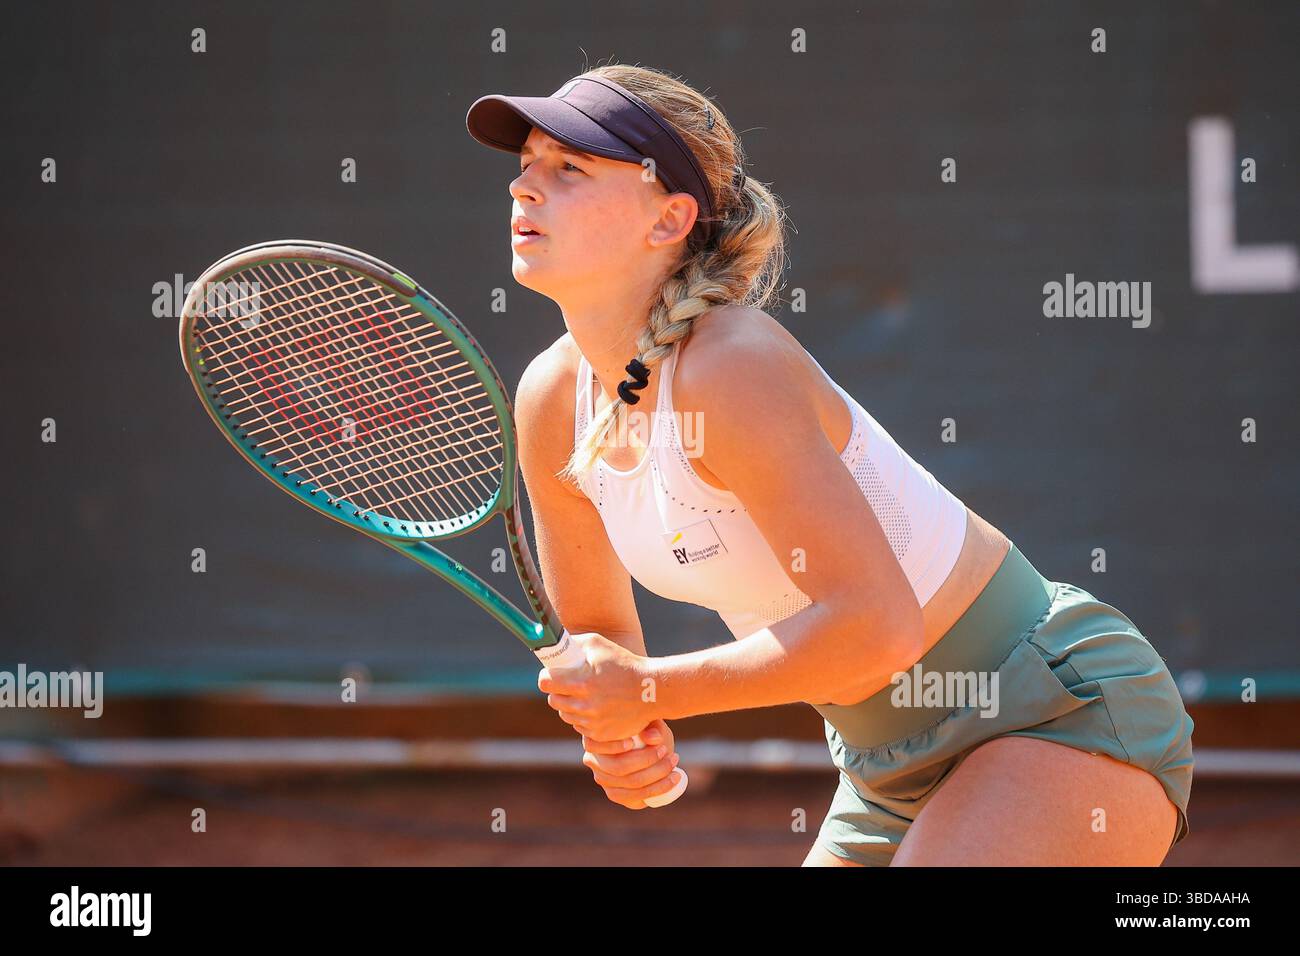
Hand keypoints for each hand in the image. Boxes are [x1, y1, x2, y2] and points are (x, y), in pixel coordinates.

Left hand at [537, 631, 659, 742]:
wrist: (652, 691)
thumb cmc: (624, 664)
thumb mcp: (598, 644)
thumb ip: (573, 644)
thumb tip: (553, 647)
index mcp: (581, 682)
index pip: (545, 683)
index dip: (547, 677)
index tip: (551, 675)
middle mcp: (585, 705)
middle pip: (553, 701)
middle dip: (557, 691)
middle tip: (567, 685)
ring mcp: (593, 722)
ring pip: (566, 715)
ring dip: (570, 706)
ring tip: (584, 696)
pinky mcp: (601, 735)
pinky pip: (581, 727)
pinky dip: (584, 719)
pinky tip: (595, 708)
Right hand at [580, 719, 684, 809]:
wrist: (650, 741)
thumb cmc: (645, 726)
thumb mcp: (650, 721)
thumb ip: (652, 727)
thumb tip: (653, 739)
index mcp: (594, 740)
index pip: (596, 746)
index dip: (614, 745)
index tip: (636, 741)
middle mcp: (594, 763)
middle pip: (618, 768)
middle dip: (647, 760)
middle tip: (666, 750)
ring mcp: (604, 782)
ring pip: (629, 786)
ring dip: (656, 777)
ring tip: (675, 762)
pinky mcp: (617, 795)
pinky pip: (635, 799)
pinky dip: (656, 791)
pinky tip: (672, 780)